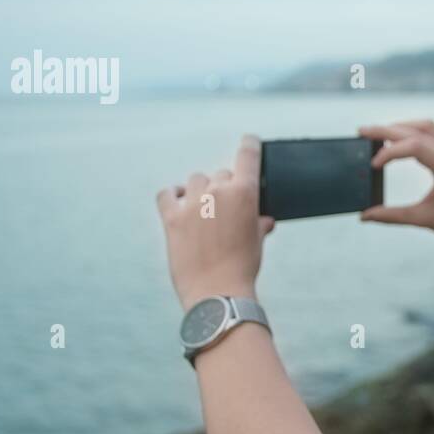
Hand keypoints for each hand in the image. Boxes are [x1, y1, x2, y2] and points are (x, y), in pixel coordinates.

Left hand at [156, 134, 274, 309]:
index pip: (247, 155)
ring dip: (200, 191)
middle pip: (220, 174)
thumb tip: (265, 220)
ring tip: (203, 210)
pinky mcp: (172, 218)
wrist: (217, 292)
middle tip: (226, 210)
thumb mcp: (256, 242)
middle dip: (225, 188)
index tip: (249, 141)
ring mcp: (193, 203)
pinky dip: (173, 194)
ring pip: (196, 181)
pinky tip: (178, 201)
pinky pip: (167, 194)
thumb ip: (259, 223)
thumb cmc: (242, 268)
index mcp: (244, 193)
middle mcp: (218, 192)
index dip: (249, 145)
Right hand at [357, 120, 433, 236]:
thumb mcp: (423, 219)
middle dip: (386, 130)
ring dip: (400, 126)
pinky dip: (409, 131)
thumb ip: (393, 217)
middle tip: (362, 132)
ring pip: (424, 126)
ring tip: (377, 134)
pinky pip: (429, 132)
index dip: (391, 152)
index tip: (374, 165)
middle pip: (416, 131)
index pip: (416, 146)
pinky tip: (395, 139)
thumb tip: (365, 216)